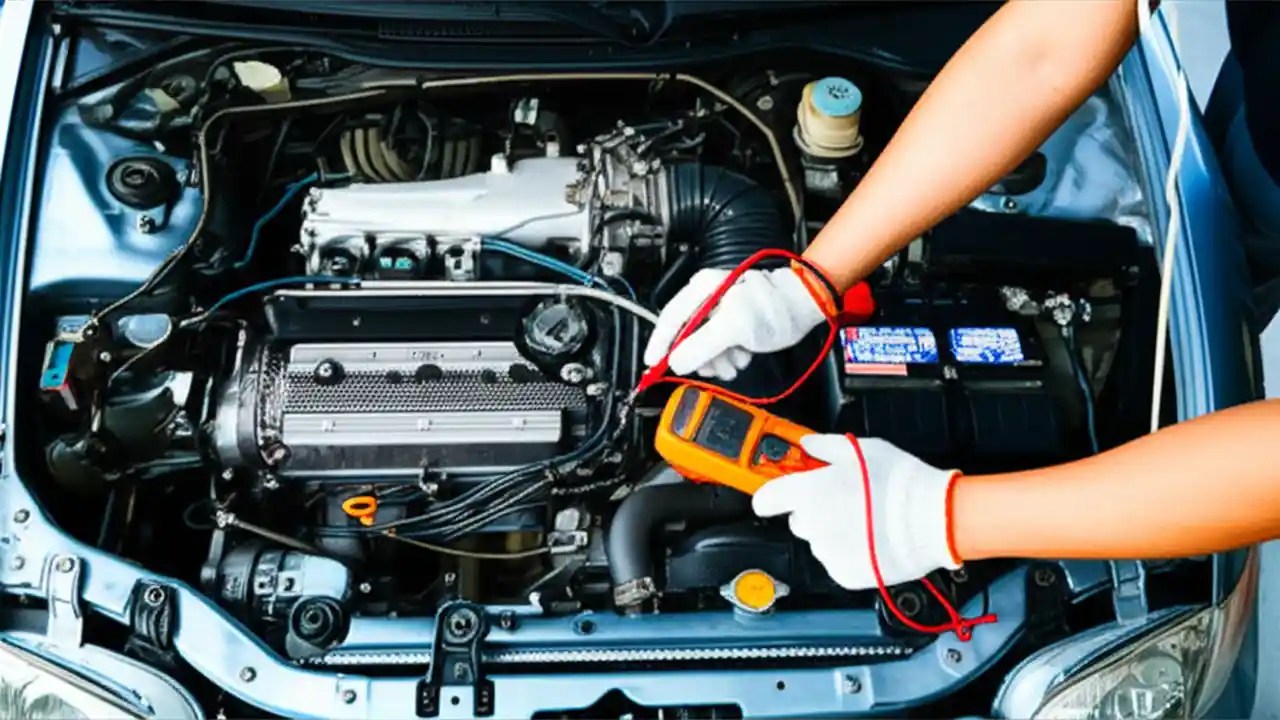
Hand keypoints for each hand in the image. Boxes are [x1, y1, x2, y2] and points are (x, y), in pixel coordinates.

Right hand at [643, 267, 828, 380]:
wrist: (805, 305)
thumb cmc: (775, 308)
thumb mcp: (735, 327)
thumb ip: (702, 345)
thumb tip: (677, 361)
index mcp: (702, 289)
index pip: (670, 319)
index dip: (660, 345)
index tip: (652, 365)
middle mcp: (708, 296)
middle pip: (686, 334)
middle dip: (698, 357)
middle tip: (709, 371)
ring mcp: (720, 308)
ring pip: (704, 343)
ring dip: (716, 359)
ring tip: (732, 365)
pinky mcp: (733, 320)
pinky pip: (720, 344)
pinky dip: (728, 355)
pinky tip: (740, 358)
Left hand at [752, 435, 960, 589]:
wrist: (934, 520)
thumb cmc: (901, 483)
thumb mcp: (860, 449)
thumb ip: (824, 446)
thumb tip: (807, 445)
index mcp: (809, 492)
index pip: (765, 498)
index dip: (770, 494)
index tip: (774, 493)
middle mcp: (813, 525)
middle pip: (797, 518)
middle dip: (814, 509)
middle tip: (844, 499)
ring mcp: (828, 552)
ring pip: (818, 540)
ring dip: (833, 531)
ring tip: (864, 519)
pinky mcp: (845, 574)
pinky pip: (836, 560)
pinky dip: (848, 551)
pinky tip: (870, 538)